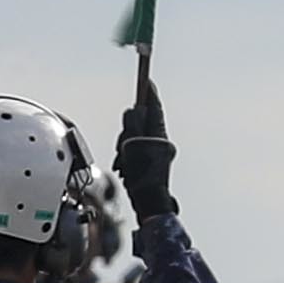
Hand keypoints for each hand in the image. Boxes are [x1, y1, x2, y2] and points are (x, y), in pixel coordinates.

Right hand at [111, 73, 176, 218]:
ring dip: (125, 147)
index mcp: (159, 134)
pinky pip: (136, 150)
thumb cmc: (142, 176)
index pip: (154, 107)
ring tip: (124, 162)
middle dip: (128, 131)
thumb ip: (132, 124)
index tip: (146, 80)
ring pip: (136, 137)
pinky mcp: (151, 161)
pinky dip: (127, 156)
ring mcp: (156, 151)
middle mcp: (160, 140)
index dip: (149, 93)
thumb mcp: (132, 145)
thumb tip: (134, 109)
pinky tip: (125, 168)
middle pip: (141, 122)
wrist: (148, 202)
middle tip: (123, 145)